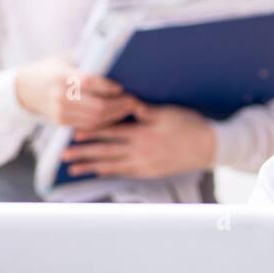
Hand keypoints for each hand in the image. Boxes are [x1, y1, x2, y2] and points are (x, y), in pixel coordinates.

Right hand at [15, 54, 139, 129]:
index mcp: (62, 76)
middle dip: (119, 104)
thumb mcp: (65, 58)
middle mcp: (60, 96)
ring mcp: (61, 112)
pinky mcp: (61, 122)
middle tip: (134, 100)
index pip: (90, 82)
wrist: (25, 88)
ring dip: (116, 115)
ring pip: (95, 119)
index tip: (124, 87)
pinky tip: (116, 115)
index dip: (109, 87)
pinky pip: (89, 125)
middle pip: (97, 105)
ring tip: (129, 108)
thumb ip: (86, 59)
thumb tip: (116, 56)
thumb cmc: (51, 68)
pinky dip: (105, 122)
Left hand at [62, 102, 217, 179]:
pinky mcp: (150, 171)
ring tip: (74, 168)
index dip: (91, 132)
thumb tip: (126, 100)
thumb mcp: (168, 113)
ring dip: (91, 166)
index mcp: (143, 133)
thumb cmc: (190, 125)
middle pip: (106, 151)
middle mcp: (140, 151)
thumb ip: (145, 110)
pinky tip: (98, 171)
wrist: (209, 147)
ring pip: (112, 165)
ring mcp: (144, 163)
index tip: (73, 134)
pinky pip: (125, 172)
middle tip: (64, 156)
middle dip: (84, 153)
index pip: (111, 131)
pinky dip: (110, 172)